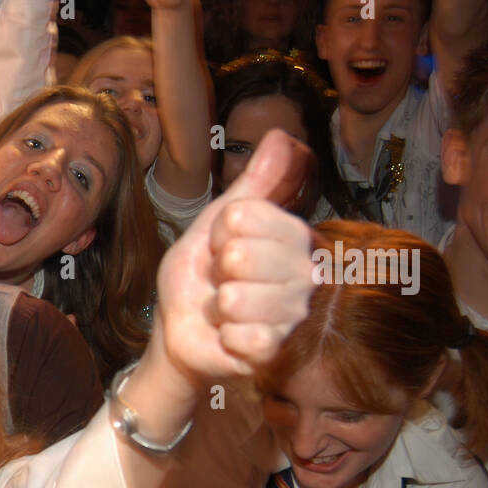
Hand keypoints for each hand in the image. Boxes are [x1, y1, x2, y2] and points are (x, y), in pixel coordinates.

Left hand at [152, 128, 314, 385]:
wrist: (181, 332)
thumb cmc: (199, 277)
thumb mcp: (215, 224)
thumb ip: (252, 186)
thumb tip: (282, 136)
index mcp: (293, 233)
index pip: (244, 215)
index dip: (218, 233)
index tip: (219, 247)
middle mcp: (306, 272)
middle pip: (240, 255)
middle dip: (216, 271)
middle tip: (222, 281)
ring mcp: (296, 313)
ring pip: (237, 298)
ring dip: (218, 307)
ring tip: (226, 310)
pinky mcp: (279, 350)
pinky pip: (246, 337)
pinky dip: (226, 338)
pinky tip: (232, 337)